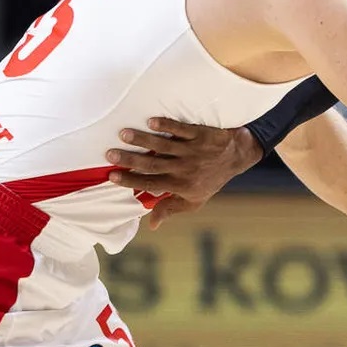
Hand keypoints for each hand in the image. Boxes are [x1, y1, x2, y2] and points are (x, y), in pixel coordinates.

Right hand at [105, 117, 265, 228]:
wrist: (237, 156)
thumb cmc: (211, 179)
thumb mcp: (194, 200)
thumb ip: (171, 209)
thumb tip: (150, 225)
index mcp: (181, 185)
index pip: (151, 184)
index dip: (131, 181)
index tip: (111, 176)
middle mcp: (185, 168)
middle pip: (153, 165)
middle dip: (130, 160)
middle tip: (109, 154)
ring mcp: (193, 151)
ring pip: (164, 146)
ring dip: (143, 140)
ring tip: (123, 134)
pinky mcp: (201, 134)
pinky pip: (182, 129)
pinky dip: (167, 125)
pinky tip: (151, 121)